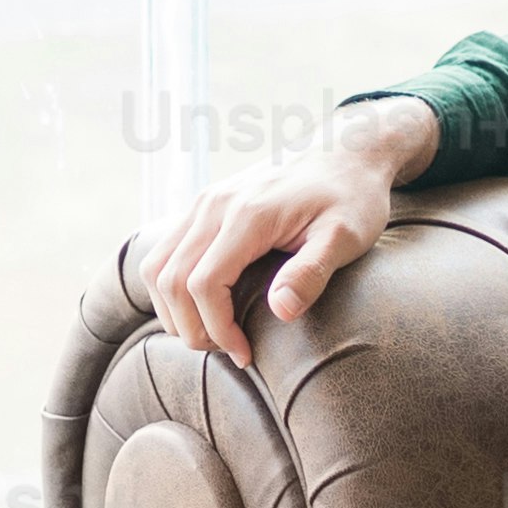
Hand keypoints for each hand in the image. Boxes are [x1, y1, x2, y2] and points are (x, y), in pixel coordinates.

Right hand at [134, 97, 444, 372]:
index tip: (245, 354)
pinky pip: (164, 253)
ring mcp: (203, 203)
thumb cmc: (350, 198)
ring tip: (212, 334)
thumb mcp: (345, 236)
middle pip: (171, 281)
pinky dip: (171, 289)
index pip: (204, 284)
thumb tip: (281, 311)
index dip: (217, 329)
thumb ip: (311, 272)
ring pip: (156, 268)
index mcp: (248, 214)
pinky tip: (202, 308)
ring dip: (173, 311)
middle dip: (192, 328)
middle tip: (228, 351)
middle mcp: (214, 205)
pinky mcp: (202, 207)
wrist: (344, 153)